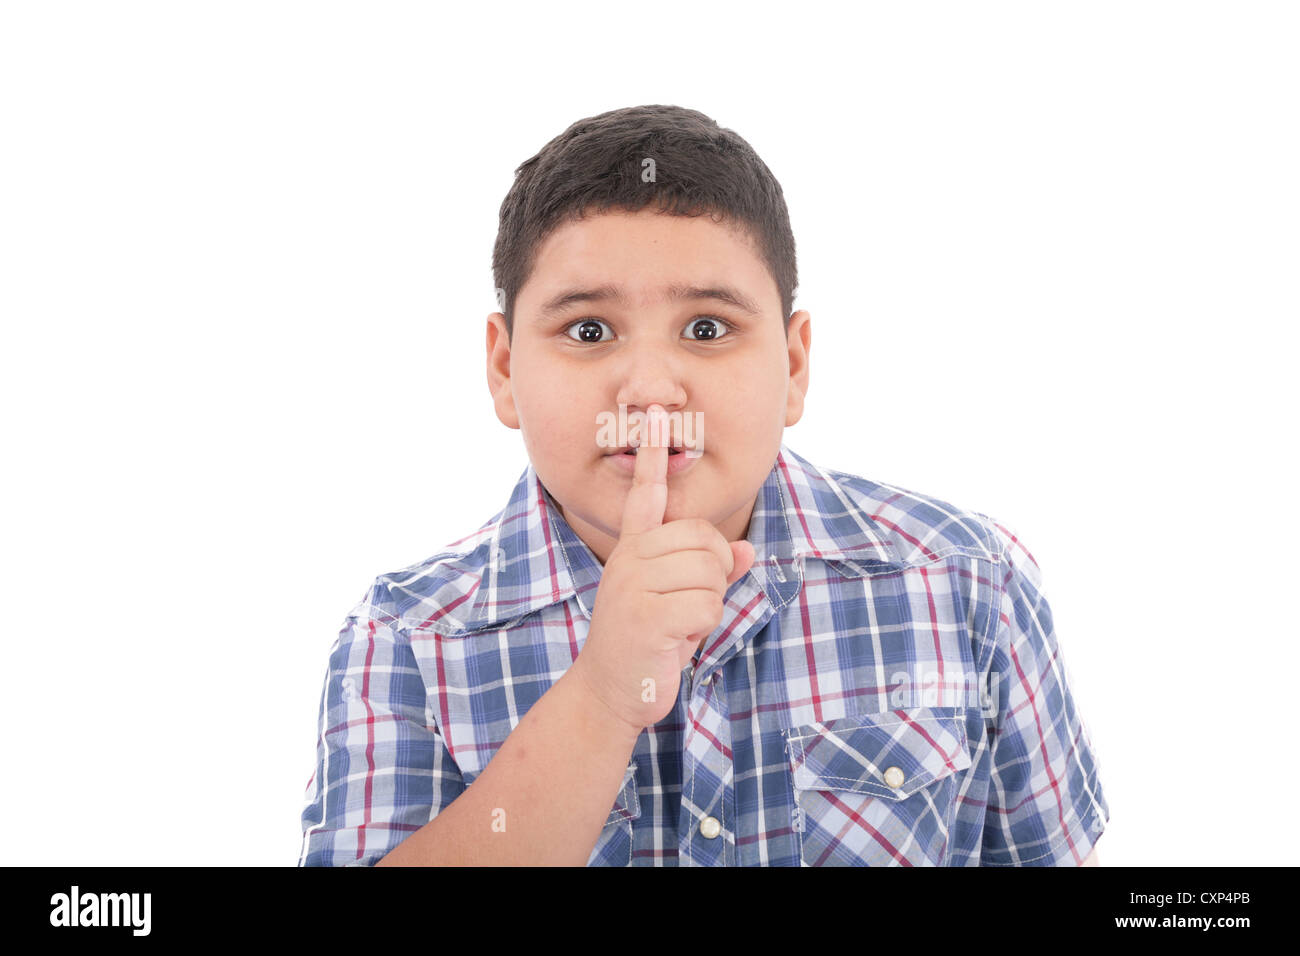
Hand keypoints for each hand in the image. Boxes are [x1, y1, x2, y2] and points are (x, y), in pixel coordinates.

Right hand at [572, 405, 755, 733]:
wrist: (612, 692)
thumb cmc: (649, 644)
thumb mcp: (683, 602)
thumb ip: (711, 573)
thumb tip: (747, 551)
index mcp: (634, 549)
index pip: (646, 494)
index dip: (653, 453)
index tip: (656, 413)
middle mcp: (630, 557)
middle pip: (705, 539)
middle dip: (713, 575)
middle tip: (686, 605)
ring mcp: (633, 583)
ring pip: (710, 573)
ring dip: (707, 606)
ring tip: (677, 625)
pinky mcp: (645, 613)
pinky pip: (706, 605)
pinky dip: (703, 627)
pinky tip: (675, 641)